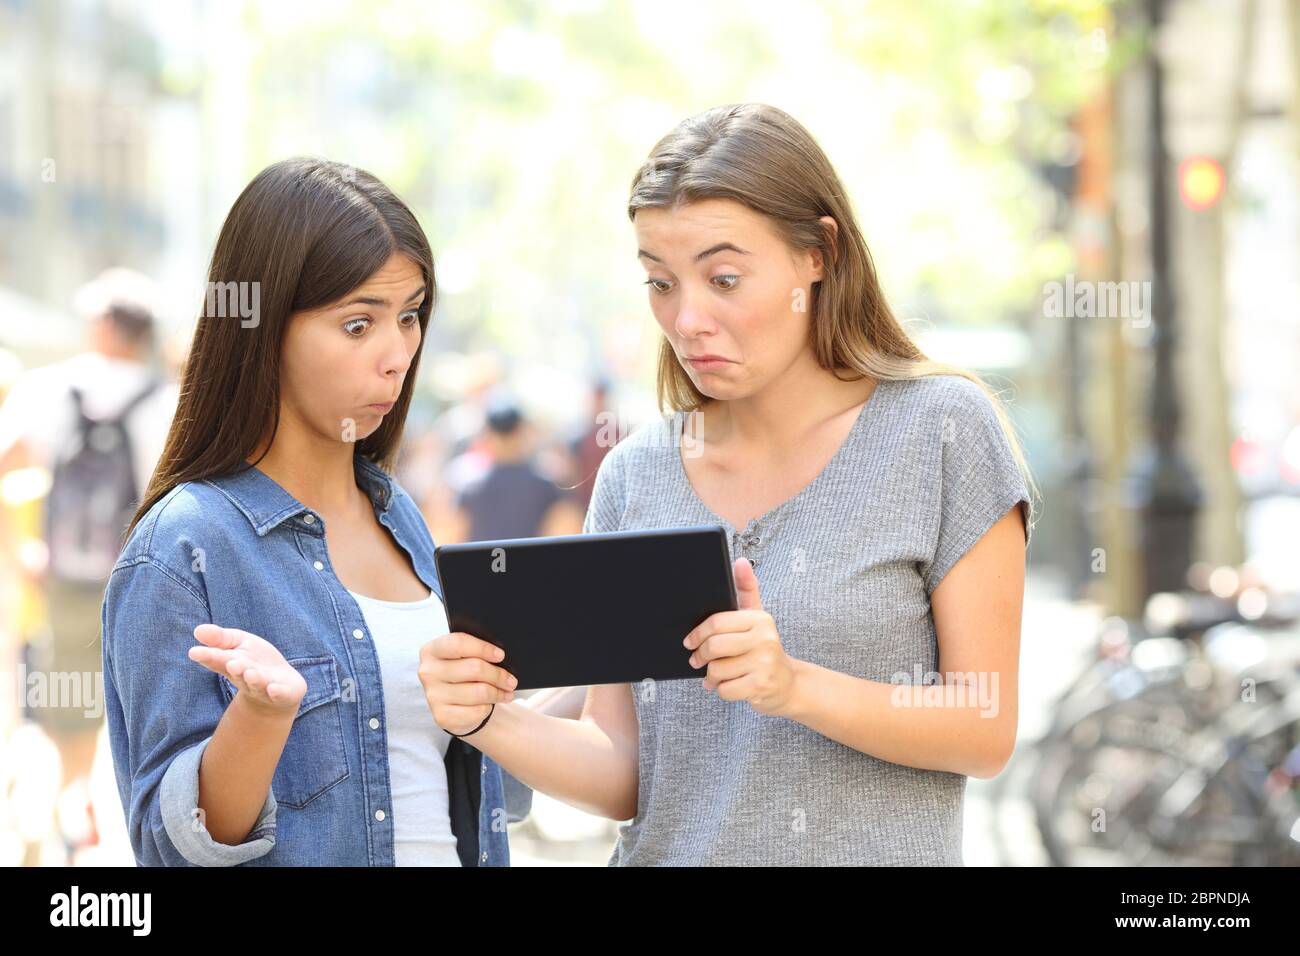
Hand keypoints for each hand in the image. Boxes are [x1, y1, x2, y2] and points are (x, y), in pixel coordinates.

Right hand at [189, 624, 307, 716]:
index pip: (218, 659)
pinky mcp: (282, 693)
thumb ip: (220, 638)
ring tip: (250, 672)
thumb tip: (198, 630)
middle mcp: (245, 678)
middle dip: (235, 668)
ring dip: (254, 679)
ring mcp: (263, 687)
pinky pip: (279, 694)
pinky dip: (276, 692)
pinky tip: (274, 688)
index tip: (194, 652)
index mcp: (231, 665)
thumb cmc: (254, 661)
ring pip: (257, 684)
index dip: (207, 656)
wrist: (280, 686)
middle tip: (231, 663)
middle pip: (238, 673)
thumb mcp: (239, 643)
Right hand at [419, 632, 517, 735]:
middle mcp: (428, 672)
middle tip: (511, 680)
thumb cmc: (463, 674)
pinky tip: (491, 704)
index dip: (483, 648)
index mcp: (432, 650)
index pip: (458, 643)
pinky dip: (488, 708)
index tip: (501, 655)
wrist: (453, 704)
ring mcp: (433, 696)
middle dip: (498, 675)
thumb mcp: (464, 657)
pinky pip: (476, 711)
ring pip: (479, 691)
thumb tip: (500, 656)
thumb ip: (475, 652)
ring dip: (498, 693)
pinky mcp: (442, 716)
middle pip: (474, 668)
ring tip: (507, 692)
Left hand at [683, 558, 798, 715]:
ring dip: (711, 676)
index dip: (697, 633)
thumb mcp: (756, 617)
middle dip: (700, 656)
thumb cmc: (763, 647)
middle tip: (696, 661)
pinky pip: (725, 689)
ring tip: (717, 675)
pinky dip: (722, 690)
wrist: (787, 683)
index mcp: (759, 619)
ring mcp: (764, 663)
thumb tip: (740, 561)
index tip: (689, 642)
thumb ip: (746, 589)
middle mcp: (765, 638)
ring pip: (717, 669)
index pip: (717, 622)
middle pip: (714, 646)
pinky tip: (729, 685)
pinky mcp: (761, 686)